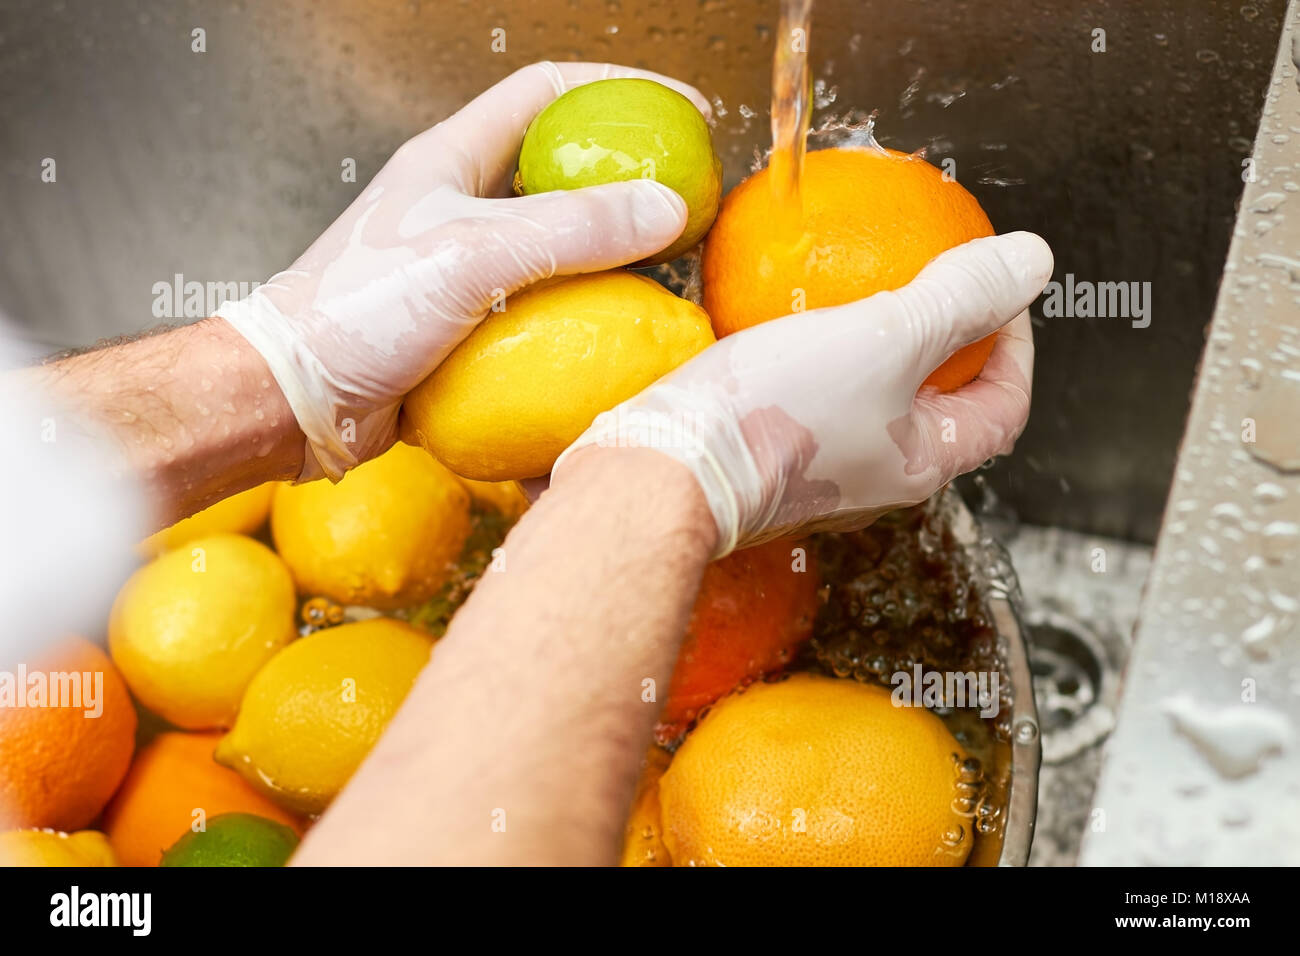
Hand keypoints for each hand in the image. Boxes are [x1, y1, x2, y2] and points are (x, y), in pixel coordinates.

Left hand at [217, 62, 707, 479]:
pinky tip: (614, 339)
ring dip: (608, 257)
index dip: (618, 88)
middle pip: (560, 169)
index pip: (547, 92)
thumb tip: (665, 208)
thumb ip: (569, 231)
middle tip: (684, 200)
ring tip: (665, 272)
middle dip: (625, 178)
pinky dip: (580, 319)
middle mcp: (460, 206)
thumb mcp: (472, 255)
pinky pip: (540, 311)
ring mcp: (464, 268)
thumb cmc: (357, 312)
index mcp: (452, 159)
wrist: (296, 400)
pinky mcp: (466, 326)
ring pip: (555, 246)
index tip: (680, 109)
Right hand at [551, 232, 1052, 555]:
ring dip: (877, 346)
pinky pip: (811, 397)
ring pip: (871, 401)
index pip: (1004, 409)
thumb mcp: (885, 339)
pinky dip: (816, 353)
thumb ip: (960, 298)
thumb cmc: (778, 413)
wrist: (662, 465)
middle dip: (946, 343)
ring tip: (858, 288)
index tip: (999, 288)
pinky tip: (786, 312)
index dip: (1018, 345)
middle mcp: (874, 477)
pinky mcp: (766, 454)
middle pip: (939, 406)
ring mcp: (817, 471)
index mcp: (920, 462)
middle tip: (931, 282)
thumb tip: (1034, 260)